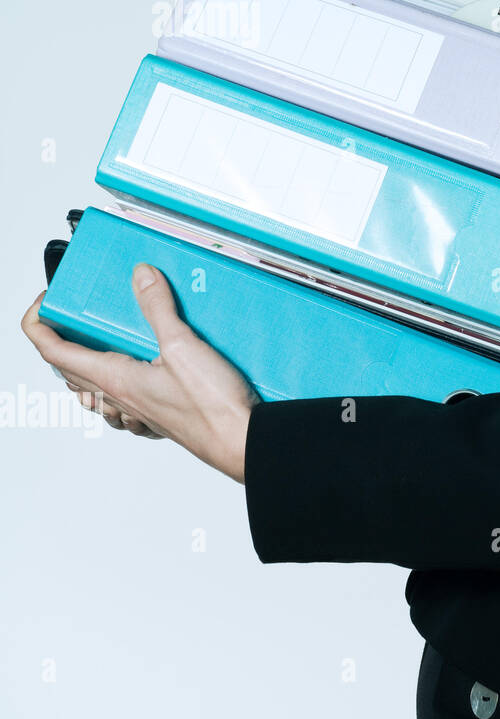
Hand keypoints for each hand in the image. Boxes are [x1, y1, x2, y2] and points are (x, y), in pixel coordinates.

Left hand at [21, 264, 260, 483]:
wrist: (240, 441)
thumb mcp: (182, 345)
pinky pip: (123, 403)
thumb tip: (140, 277)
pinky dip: (118, 386)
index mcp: (115, 378)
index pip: (55, 351)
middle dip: (60, 341)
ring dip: (86, 367)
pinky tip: (140, 373)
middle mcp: (120, 398)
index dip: (39, 323)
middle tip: (72, 316)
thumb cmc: (212, 407)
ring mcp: (139, 411)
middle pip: (69, 370)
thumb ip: (158, 308)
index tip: (45, 302)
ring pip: (94, 391)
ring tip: (100, 343)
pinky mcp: (159, 417)